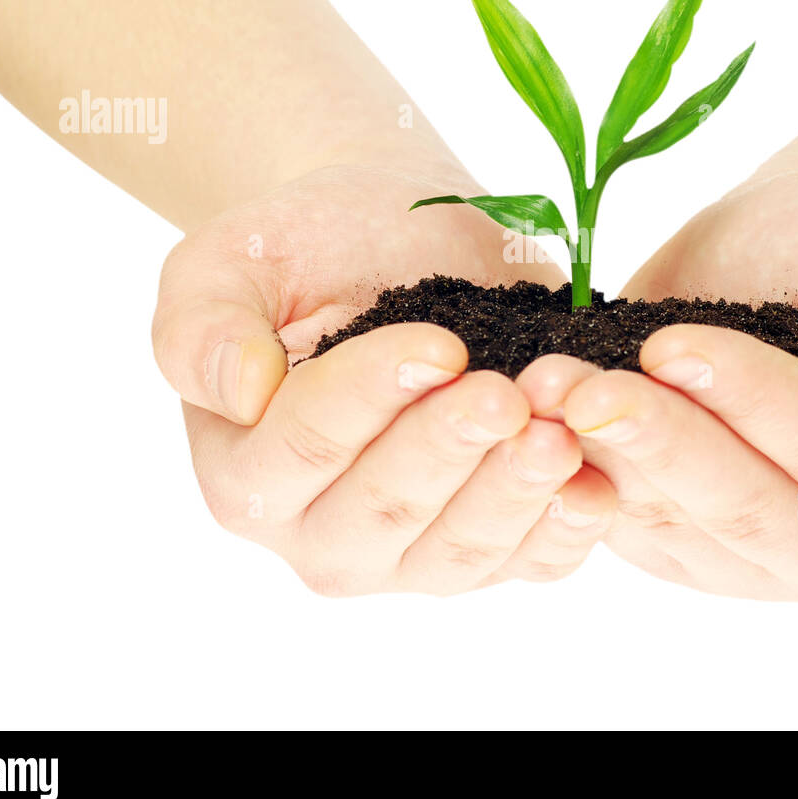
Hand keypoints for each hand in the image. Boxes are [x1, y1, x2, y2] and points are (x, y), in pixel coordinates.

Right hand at [152, 161, 615, 595]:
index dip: (372, 399)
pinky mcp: (487, 543)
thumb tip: (237, 391)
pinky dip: (565, 527)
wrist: (392, 237)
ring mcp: (408, 552)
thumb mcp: (230, 260)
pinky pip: (528, 561)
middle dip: (450, 452)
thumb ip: (201, 326)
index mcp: (246, 474)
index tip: (437, 344)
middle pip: (385, 513)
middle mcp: (321, 532)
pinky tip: (597, 482)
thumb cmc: (307, 246)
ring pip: (460, 551)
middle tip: (507, 397)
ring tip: (559, 430)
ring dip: (514, 494)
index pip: (305, 450)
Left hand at [517, 161, 797, 602]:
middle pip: (752, 511)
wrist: (793, 259)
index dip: (752, 402)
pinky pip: (632, 526)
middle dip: (661, 444)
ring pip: (679, 525)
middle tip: (580, 386)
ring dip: (603, 458)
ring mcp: (769, 566)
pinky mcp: (691, 552)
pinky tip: (538, 417)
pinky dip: (580, 474)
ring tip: (543, 389)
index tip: (672, 346)